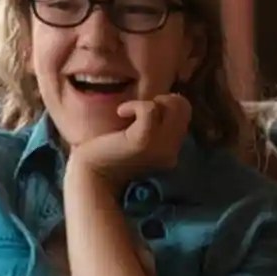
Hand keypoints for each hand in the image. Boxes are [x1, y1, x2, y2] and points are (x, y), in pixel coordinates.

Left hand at [67, 93, 191, 192]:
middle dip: (165, 100)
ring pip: (174, 106)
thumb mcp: (140, 139)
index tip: (147, 112)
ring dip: (151, 102)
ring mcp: (161, 146)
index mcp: (172, 150)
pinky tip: (121, 111)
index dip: (169, 105)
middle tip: (143, 110)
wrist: (90, 176)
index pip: (186, 115)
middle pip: (184, 107)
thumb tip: (160, 102)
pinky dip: (135, 105)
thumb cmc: (109, 155)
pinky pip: (150, 110)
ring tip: (132, 111)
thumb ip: (155, 127)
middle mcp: (172, 149)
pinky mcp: (143, 140)